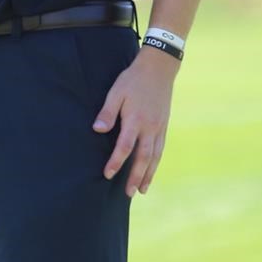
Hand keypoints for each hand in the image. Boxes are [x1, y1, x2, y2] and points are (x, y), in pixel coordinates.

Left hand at [93, 46, 179, 196]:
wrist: (159, 68)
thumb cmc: (133, 80)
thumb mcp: (116, 92)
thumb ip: (107, 112)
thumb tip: (97, 130)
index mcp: (135, 119)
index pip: (125, 146)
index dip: (116, 162)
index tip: (107, 174)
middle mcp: (149, 127)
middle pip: (143, 157)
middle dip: (136, 176)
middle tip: (129, 193)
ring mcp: (159, 127)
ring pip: (154, 156)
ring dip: (148, 174)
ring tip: (142, 190)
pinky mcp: (164, 125)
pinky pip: (161, 148)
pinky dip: (156, 162)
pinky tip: (152, 171)